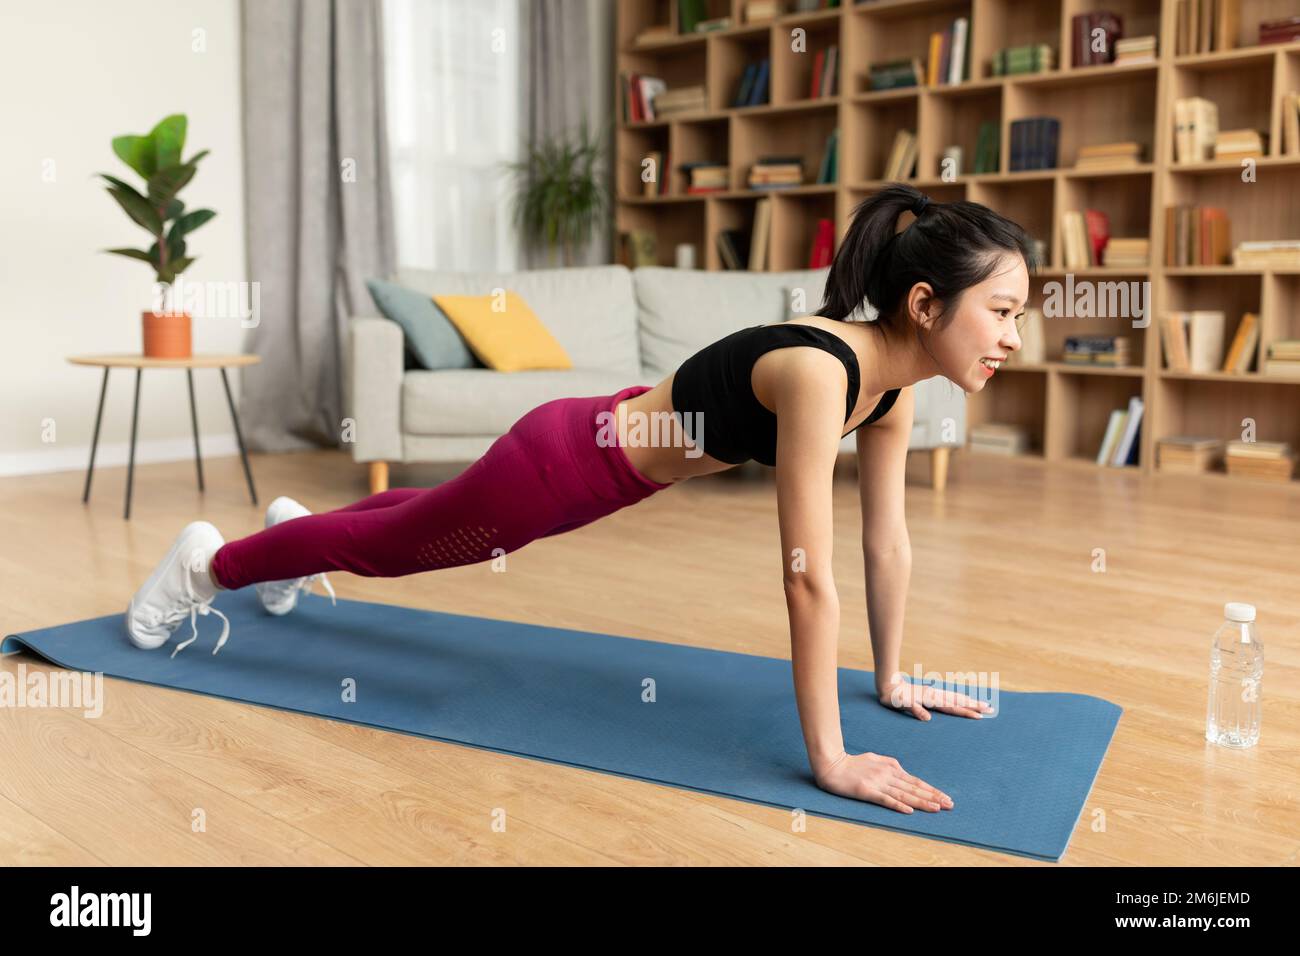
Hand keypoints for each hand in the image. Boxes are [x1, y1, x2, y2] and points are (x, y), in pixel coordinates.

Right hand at [814, 750, 952, 812]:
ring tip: (937, 809)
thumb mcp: (874, 758)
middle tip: (949, 805)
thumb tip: (902, 771)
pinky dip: (898, 804)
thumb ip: (889, 764)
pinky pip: (885, 799)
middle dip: (933, 797)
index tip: (945, 797)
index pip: (915, 781)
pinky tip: (909, 810)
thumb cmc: (852, 763)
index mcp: (891, 767)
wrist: (831, 764)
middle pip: (914, 788)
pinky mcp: (867, 791)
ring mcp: (878, 783)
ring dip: (922, 802)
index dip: (931, 790)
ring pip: (904, 794)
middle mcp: (887, 775)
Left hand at [878, 678, 993, 721]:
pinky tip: (963, 700)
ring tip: (983, 704)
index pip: (952, 707)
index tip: (979, 716)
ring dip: (969, 701)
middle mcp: (935, 695)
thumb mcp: (900, 705)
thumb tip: (927, 718)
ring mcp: (933, 693)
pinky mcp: (930, 694)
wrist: (887, 685)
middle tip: (990, 709)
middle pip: (958, 700)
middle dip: (974, 705)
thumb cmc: (893, 698)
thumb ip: (913, 710)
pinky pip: (949, 696)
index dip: (965, 712)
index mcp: (930, 700)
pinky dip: (959, 698)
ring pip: (955, 697)